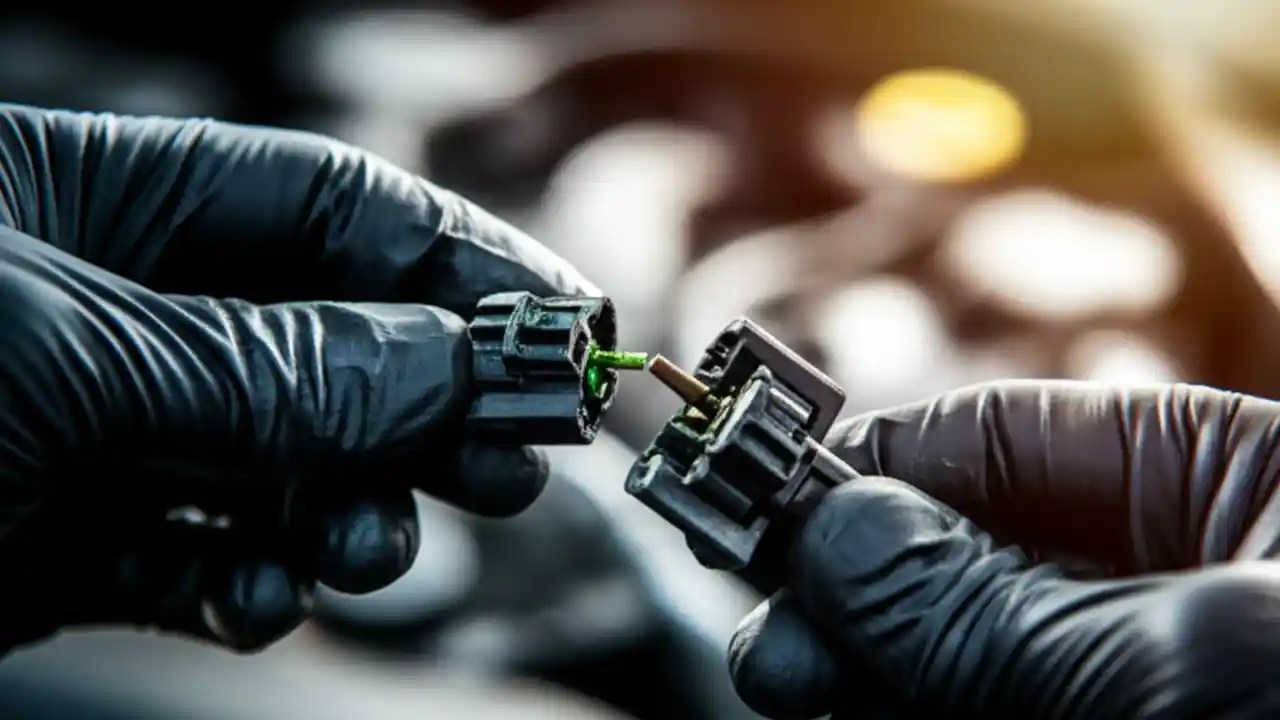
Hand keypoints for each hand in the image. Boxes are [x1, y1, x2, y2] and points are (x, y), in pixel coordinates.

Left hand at [0, 104, 593, 653]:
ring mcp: (97, 430)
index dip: (458, 259)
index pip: (327, 204)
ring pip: (285, 467)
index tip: (562, 322)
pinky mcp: (77, 544)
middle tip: (508, 462)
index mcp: (94, 199)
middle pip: (329, 343)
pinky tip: (259, 597)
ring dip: (351, 515)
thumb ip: (272, 369)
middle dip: (425, 410)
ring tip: (368, 547)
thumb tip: (449, 368)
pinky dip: (257, 587)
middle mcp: (111, 305)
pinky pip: (210, 560)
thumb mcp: (67, 357)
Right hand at [728, 381, 1279, 717]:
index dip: (877, 465)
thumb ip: (982, 603)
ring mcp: (1139, 670)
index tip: (767, 509)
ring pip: (967, 652)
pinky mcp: (1119, 717)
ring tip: (804, 700)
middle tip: (777, 649)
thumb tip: (829, 526)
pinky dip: (916, 714)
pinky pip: (997, 704)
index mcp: (1234, 488)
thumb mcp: (1171, 671)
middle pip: (969, 553)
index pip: (1010, 440)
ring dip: (874, 674)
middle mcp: (1179, 577)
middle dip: (862, 593)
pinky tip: (862, 718)